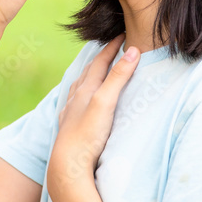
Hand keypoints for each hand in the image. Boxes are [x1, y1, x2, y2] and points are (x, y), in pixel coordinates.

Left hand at [47, 33, 138, 191]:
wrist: (67, 166)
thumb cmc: (87, 135)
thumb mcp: (106, 102)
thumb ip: (118, 77)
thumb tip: (134, 50)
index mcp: (85, 89)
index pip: (100, 61)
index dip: (112, 47)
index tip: (122, 34)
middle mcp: (75, 97)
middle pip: (88, 71)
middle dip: (100, 58)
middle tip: (110, 47)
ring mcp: (71, 112)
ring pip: (79, 86)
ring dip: (89, 75)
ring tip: (94, 70)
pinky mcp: (69, 127)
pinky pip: (74, 103)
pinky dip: (80, 94)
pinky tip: (79, 101)